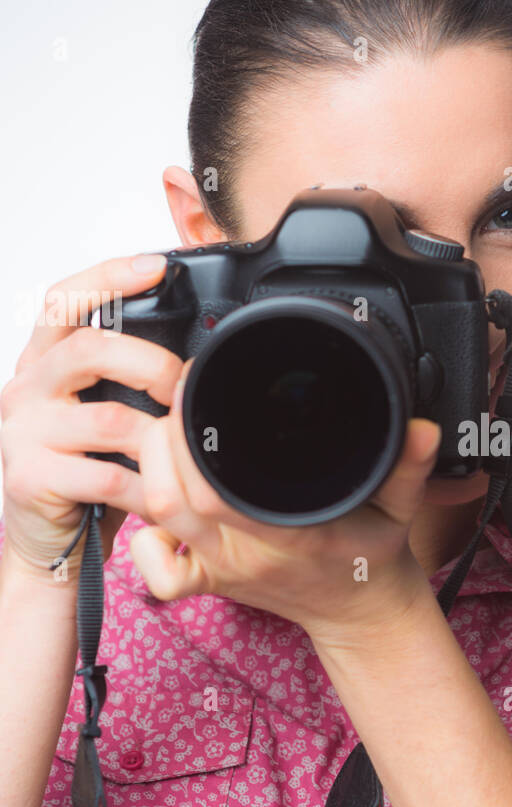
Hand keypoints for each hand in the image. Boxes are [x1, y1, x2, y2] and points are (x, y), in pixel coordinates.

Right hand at [0, 255, 181, 584]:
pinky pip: (106, 475)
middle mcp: (25, 388)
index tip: (157, 267)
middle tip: (180, 386)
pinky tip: (161, 495)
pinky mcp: (30, 477)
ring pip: (108, 419)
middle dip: (149, 363)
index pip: (65, 301)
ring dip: (158, 438)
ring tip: (180, 452)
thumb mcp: (103, 413)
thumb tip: (194, 355)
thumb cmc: (86, 471)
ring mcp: (23, 432)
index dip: (109, 277)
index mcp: (43, 362)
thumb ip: (127, 381)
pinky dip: (145, 486)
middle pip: (89, 350)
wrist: (48, 539)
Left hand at [129, 363, 443, 646]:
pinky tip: (161, 504)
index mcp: (288, 533)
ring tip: (169, 432)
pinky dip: (142, 537)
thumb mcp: (401, 508)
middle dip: (163, 440)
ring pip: (155, 518)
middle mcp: (245, 552)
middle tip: (181, 401)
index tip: (198, 386)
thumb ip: (409, 466)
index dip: (192, 436)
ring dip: (149, 470)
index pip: (215, 489)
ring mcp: (221, 568)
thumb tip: (423, 428)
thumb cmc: (374, 558)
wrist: (363, 616)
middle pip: (168, 496)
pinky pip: (157, 570)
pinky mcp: (209, 581)